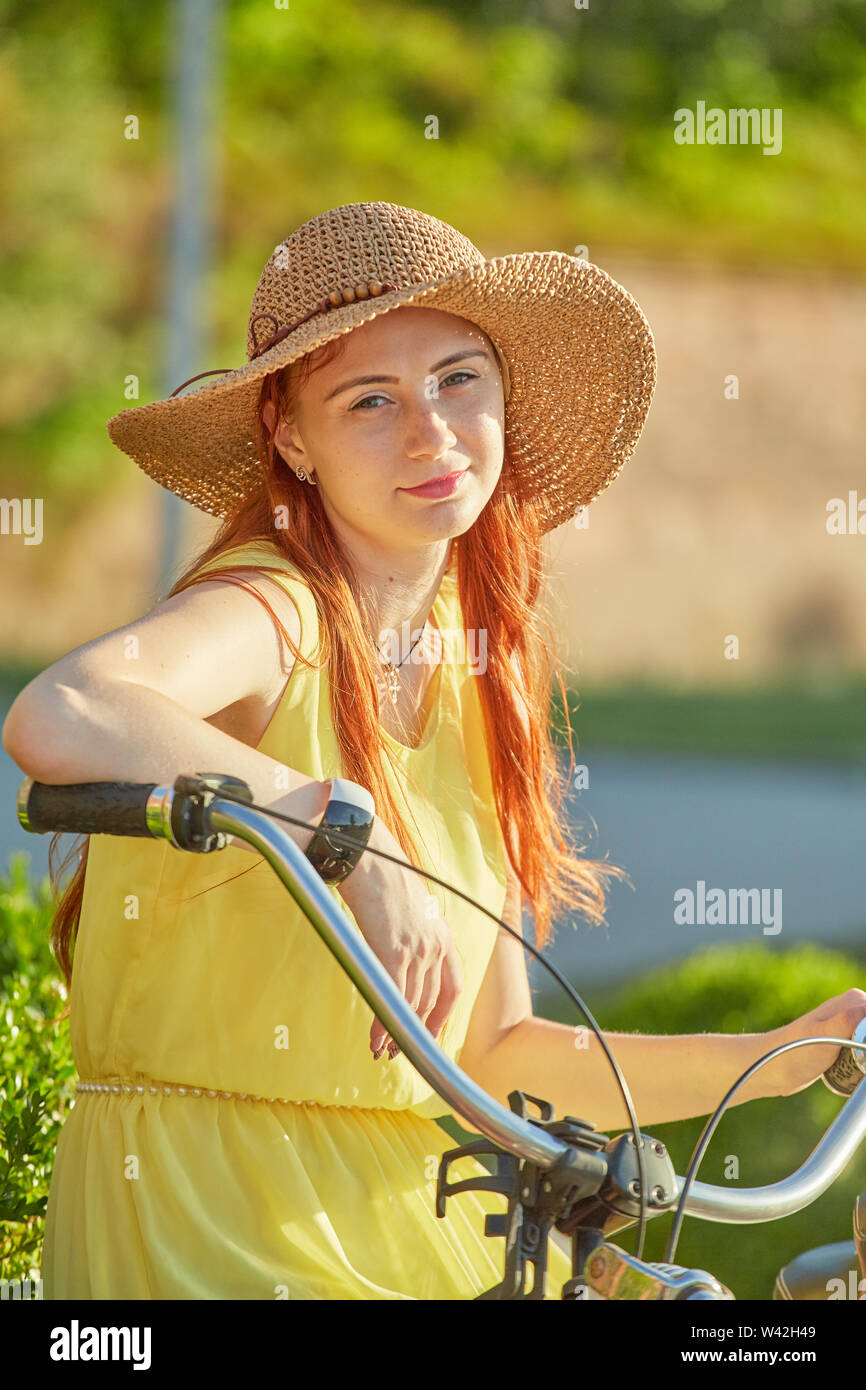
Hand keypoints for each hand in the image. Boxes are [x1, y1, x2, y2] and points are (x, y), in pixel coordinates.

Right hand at [337, 817, 463, 1059]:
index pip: (451, 986)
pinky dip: (383, 1023)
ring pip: (412, 1004)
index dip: (441, 1016)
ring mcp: (418, 948)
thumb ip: (410, 933)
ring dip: (396, 1031)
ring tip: (382, 1049)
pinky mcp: (394, 950)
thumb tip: (396, 955)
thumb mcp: (407, 906)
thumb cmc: (378, 874)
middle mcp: (437, 943)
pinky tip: (374, 1039)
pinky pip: (392, 998)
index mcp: (442, 933)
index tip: (428, 1034)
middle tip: (397, 1050)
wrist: (365, 850)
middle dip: (414, 1030)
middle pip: (430, 1001)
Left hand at [763, 988, 865, 1097]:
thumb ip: (846, 1021)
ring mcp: (853, 1028)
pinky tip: (861, 1074)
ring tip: (853, 1066)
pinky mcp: (849, 1045)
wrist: (773, 1068)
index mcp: (855, 1001)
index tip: (862, 1053)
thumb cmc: (793, 1050)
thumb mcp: (824, 1035)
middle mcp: (856, 1011)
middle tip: (860, 1064)